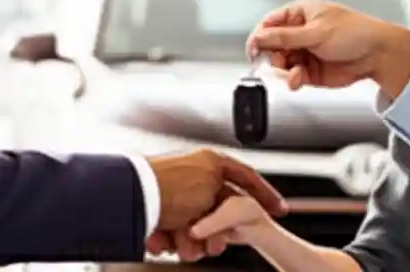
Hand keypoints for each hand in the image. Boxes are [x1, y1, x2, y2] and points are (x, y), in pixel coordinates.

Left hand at [144, 149, 286, 260]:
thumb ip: (224, 199)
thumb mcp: (210, 190)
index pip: (246, 175)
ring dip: (190, 242)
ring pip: (193, 225)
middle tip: (213, 246)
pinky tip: (162, 243)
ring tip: (182, 247)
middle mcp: (193, 173)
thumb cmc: (168, 187)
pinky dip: (168, 239)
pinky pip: (170, 229)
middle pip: (216, 209)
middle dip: (215, 233)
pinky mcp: (154, 207)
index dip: (266, 193)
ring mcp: (173, 191)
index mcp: (210, 161)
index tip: (278, 209)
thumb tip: (224, 214)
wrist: (132, 197)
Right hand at [246, 0, 409, 95]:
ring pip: (281, 65)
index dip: (259, 37)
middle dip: (272, 57)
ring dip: (284, 71)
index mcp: (300, 13)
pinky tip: (298, 80)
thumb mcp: (315, 32)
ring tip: (295, 74)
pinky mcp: (311, 71)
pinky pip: (293, 77)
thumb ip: (284, 38)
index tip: (254, 50)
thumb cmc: (355, 32)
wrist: (378, 55)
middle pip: (271, 47)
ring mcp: (305, 52)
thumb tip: (258, 37)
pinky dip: (293, 80)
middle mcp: (300, 33)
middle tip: (276, 63)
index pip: (269, 24)